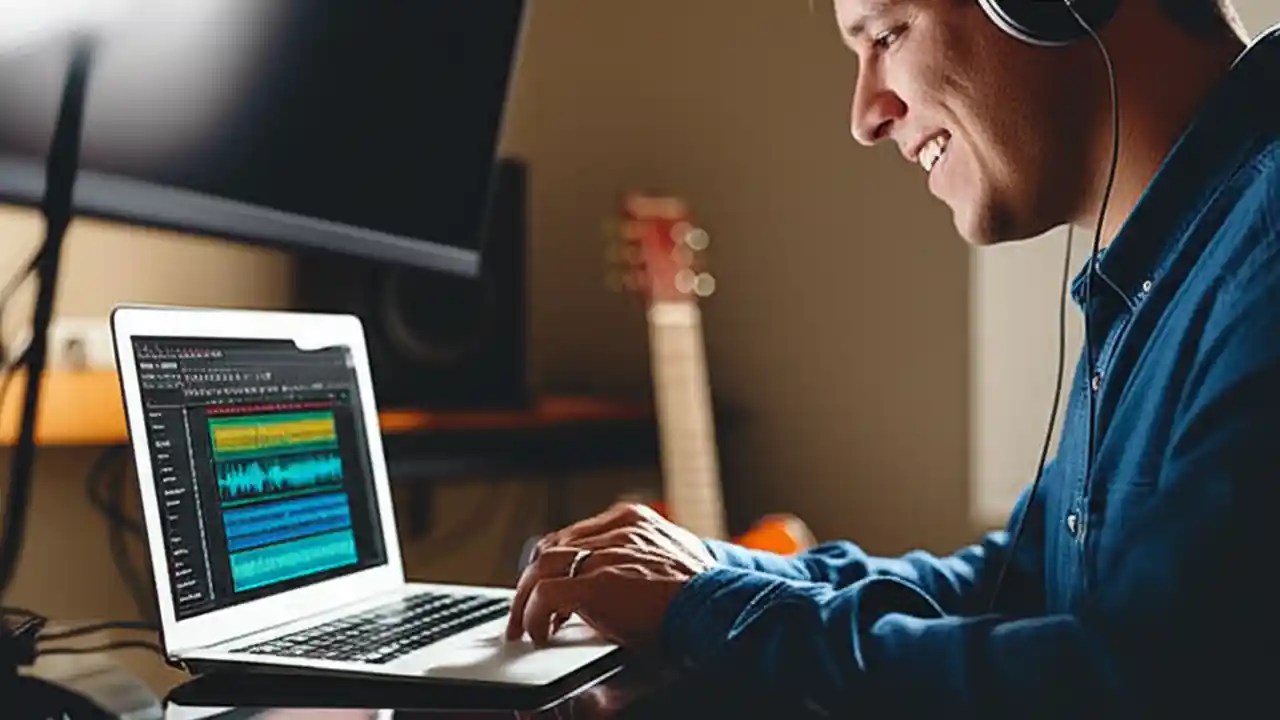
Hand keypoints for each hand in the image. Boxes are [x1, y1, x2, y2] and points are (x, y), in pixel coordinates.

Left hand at [506, 503, 714, 648]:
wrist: (721, 608)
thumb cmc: (704, 595)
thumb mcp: (672, 561)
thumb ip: (641, 562)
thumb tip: (620, 587)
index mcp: (633, 519)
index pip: (575, 533)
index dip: (556, 561)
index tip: (548, 583)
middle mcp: (616, 529)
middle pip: (553, 546)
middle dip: (534, 579)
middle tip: (526, 609)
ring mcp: (606, 553)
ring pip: (541, 566)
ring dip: (526, 599)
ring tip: (523, 625)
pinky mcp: (598, 583)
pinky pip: (546, 594)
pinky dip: (534, 614)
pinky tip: (538, 632)